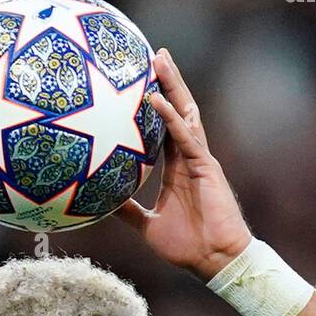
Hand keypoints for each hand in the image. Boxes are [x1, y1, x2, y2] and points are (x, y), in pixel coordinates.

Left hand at [118, 49, 251, 282]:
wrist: (214, 261)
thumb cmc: (187, 246)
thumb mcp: (147, 226)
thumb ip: (128, 210)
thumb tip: (101, 202)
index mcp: (177, 168)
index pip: (165, 127)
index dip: (155, 104)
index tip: (141, 81)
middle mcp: (189, 157)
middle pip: (178, 110)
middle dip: (168, 82)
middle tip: (154, 54)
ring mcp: (199, 159)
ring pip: (185, 113)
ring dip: (172, 86)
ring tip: (159, 59)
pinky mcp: (206, 166)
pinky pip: (185, 137)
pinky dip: (171, 118)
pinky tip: (156, 100)